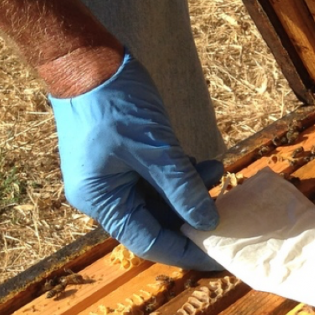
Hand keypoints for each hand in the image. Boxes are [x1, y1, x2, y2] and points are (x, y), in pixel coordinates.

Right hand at [49, 51, 223, 270]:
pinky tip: (205, 164)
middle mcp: (105, 195)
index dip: (187, 251)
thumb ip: (182, 189)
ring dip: (191, 191)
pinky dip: (181, 175)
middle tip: (228, 214)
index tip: (221, 256)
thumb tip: (208, 223)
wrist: (86, 58)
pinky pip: (157, 178)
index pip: (149, 241)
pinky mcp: (125, 158)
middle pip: (156, 222)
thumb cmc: (115, 103)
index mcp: (102, 201)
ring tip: (220, 173)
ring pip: (160, 199)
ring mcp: (114, 176)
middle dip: (193, 217)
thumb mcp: (156, 150)